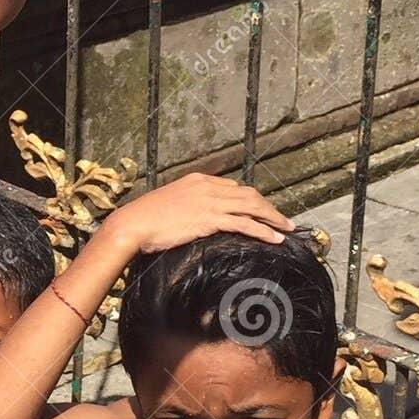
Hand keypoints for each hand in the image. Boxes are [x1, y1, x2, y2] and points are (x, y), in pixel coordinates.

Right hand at [108, 172, 291, 258]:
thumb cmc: (144, 218)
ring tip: (286, 229)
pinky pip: (244, 224)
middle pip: (248, 194)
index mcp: (197, 180)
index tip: (260, 210)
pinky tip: (274, 238)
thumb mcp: (167, 204)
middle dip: (268, 207)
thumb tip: (192, 216)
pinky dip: (263, 231)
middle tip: (282, 220)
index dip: (251, 199)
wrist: (132, 224)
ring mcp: (210, 202)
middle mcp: (207, 187)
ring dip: (272, 218)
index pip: (233, 187)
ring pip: (252, 206)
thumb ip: (185, 205)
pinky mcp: (210, 219)